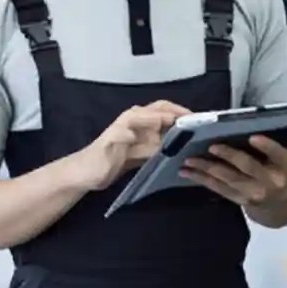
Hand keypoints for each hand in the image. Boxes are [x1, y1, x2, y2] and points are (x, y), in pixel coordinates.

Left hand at [65, 100, 190, 190]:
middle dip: (182, 115)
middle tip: (202, 126)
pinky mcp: (143, 147)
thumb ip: (120, 138)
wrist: (84, 176)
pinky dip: (175, 141)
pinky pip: (163, 140)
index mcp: (132, 119)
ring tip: (199, 136)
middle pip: (165, 111)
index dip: (177, 115)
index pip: (160, 111)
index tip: (196, 122)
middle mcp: (138, 122)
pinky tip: (185, 149)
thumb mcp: (106, 150)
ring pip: (166, 124)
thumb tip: (134, 131)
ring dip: (181, 127)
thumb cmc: (94, 162)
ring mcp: (141, 134)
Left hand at [179, 128, 286, 208]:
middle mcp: (272, 182)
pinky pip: (218, 189)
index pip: (279, 155)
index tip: (254, 137)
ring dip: (207, 169)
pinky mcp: (239, 200)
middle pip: (248, 167)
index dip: (268, 147)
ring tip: (189, 159)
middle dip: (229, 156)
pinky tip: (187, 172)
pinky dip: (201, 180)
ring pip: (228, 179)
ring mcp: (254, 193)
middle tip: (211, 146)